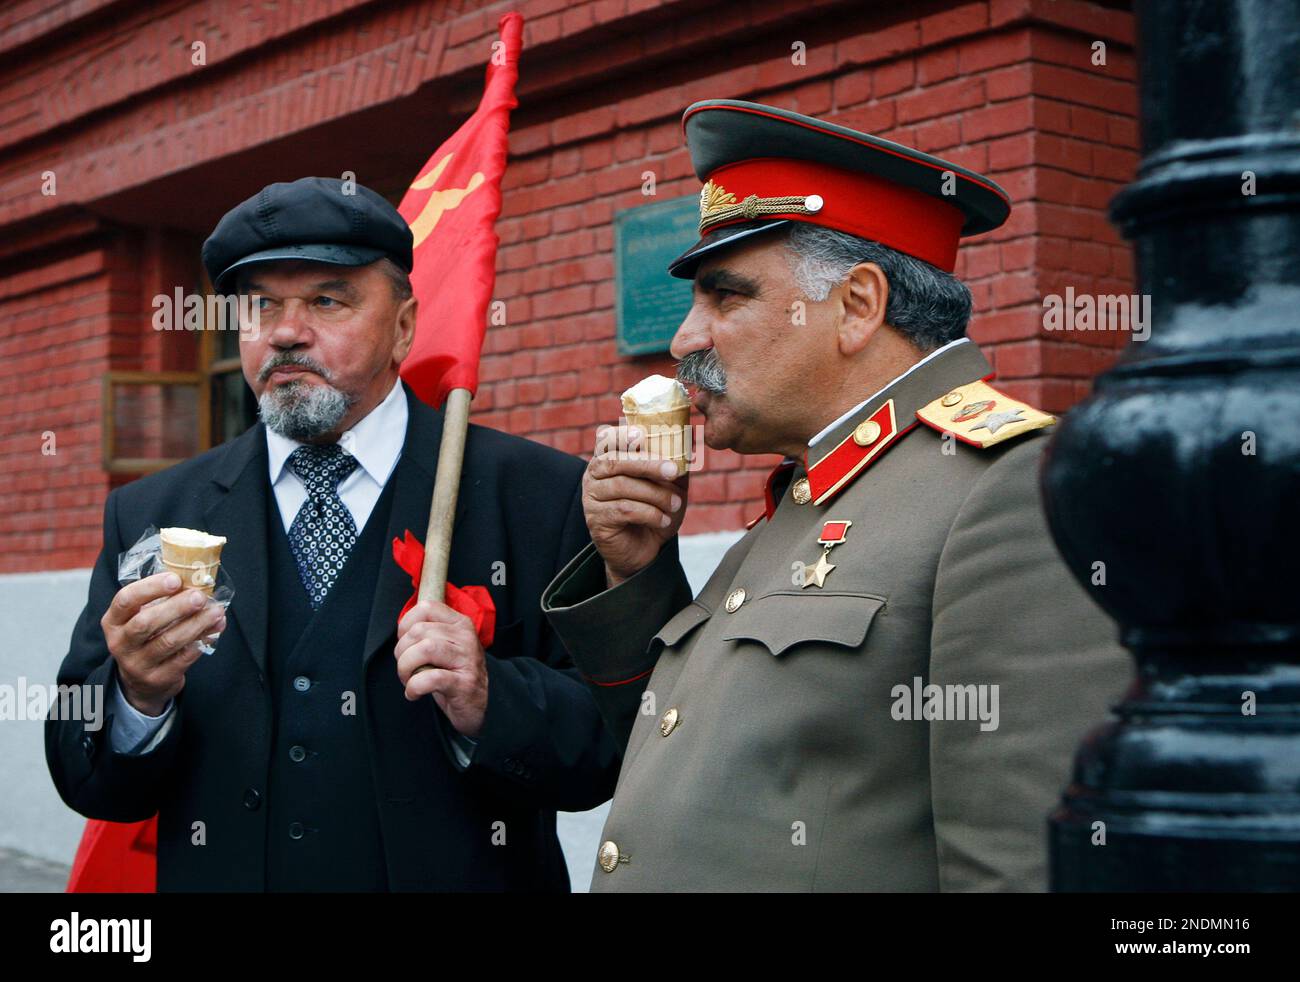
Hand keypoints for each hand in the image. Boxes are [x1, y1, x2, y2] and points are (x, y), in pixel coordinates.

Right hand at [101, 572, 226, 715]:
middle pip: (146, 622)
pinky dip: (202, 641)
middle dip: (176, 607)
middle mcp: (120, 643)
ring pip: (168, 641)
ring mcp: (137, 664)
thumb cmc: (146, 638)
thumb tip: (197, 581)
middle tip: (200, 596)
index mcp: (113, 621)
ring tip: (216, 611)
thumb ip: (161, 600)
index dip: (150, 588)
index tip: (175, 579)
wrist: (141, 682)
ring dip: (196, 624)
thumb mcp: (141, 618)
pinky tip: (215, 628)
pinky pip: (183, 658)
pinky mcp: (158, 678)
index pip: (125, 600)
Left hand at [394, 601, 488, 737]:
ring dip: (406, 667)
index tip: (405, 642)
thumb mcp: (445, 646)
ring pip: (424, 649)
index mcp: (460, 623)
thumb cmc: (454, 673)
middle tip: (406, 668)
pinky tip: (414, 693)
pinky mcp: (464, 684)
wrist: (478, 703)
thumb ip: (428, 633)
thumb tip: (402, 630)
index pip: (427, 607)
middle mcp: (465, 637)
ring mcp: (467, 660)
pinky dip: (414, 686)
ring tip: (408, 679)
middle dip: (401, 652)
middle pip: (419, 631)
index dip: (406, 624)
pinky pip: (430, 678)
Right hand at [585, 424, 688, 586]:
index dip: (620, 434)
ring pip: (622, 487)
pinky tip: (664, 520)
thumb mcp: (668, 485)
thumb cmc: (654, 511)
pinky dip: (649, 513)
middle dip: (647, 464)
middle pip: (615, 461)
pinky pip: (624, 510)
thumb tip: (690, 438)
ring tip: (676, 504)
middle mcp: (593, 476)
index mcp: (607, 460)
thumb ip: (674, 463)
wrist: (645, 550)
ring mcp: (591, 498)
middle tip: (674, 471)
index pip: (605, 438)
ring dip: (655, 495)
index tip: (641, 434)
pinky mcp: (596, 520)